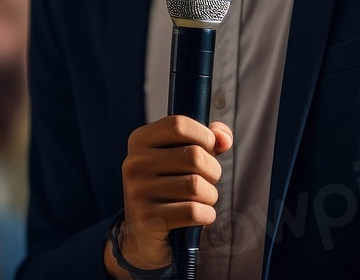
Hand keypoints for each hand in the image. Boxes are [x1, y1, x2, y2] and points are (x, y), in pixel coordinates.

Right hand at [104, 116, 233, 275]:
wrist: (142, 234)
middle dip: (213, 170)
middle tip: (207, 181)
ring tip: (202, 199)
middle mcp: (134, 163)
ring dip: (210, 195)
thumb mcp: (182, 157)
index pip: (179, 124)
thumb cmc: (169, 186)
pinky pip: (193, 212)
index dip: (204, 135)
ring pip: (196, 185)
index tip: (209, 149)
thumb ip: (208, 140)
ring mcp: (138, 191)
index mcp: (139, 140)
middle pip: (194, 156)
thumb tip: (225, 138)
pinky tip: (201, 216)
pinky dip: (207, 215)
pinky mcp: (147, 219)